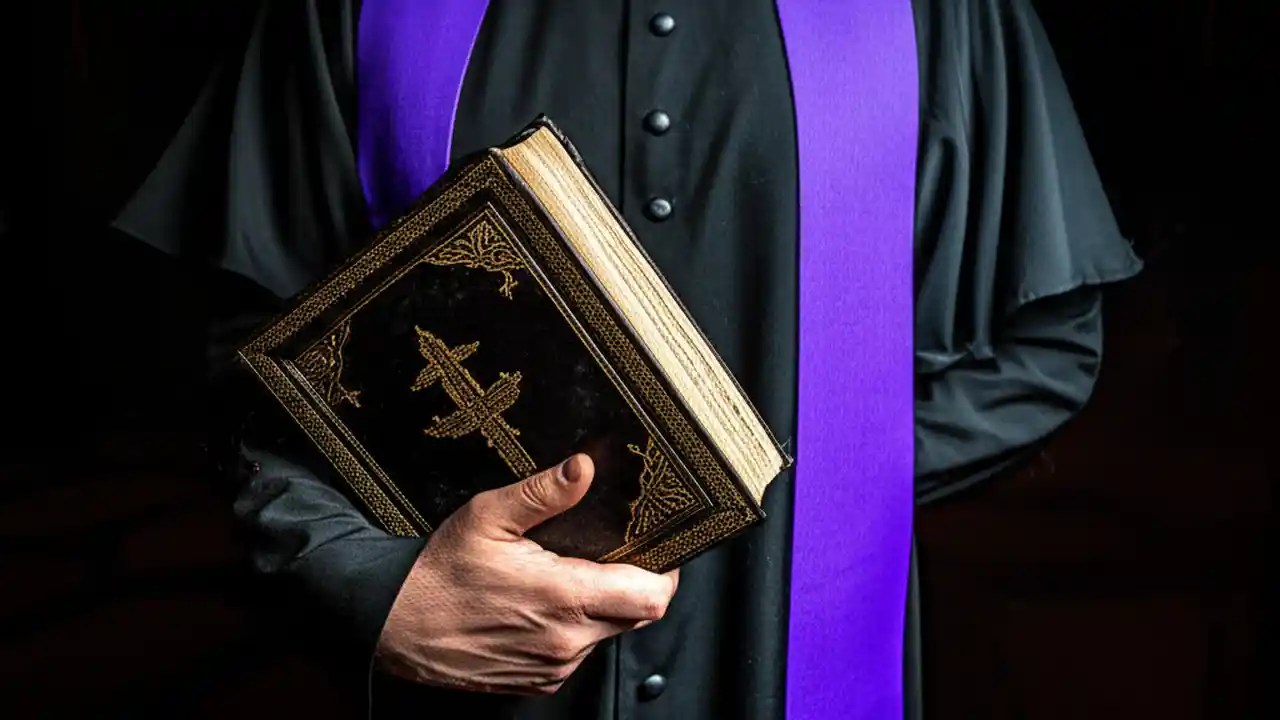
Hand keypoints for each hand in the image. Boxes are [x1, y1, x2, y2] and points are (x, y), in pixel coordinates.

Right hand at [374, 454, 679, 694]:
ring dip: (602, 609)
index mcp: (563, 598)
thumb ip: (543, 493)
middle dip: (635, 585)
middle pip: (637, 615)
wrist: (393, 624)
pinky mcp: (538, 682)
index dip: (665, 572)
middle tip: (613, 556)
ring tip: (568, 578)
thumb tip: (584, 468)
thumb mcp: (487, 516)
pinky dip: (575, 632)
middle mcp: (566, 640)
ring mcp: (553, 666)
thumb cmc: (437, 572)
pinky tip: (545, 608)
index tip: (657, 550)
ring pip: (607, 635)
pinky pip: (578, 655)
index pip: (652, 596)